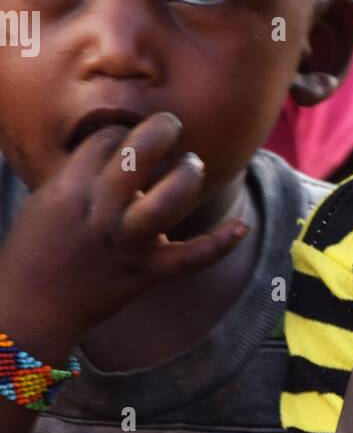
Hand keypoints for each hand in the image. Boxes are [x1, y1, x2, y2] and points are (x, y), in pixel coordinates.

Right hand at [0, 112, 247, 350]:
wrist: (30, 308)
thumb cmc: (35, 249)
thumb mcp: (46, 199)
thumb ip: (80, 172)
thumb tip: (117, 145)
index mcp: (70, 189)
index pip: (106, 140)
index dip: (123, 131)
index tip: (127, 139)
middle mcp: (100, 213)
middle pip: (135, 158)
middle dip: (159, 132)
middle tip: (171, 124)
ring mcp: (125, 244)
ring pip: (166, 202)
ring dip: (186, 177)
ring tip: (192, 164)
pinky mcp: (145, 273)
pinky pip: (189, 259)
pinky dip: (219, 244)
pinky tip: (241, 226)